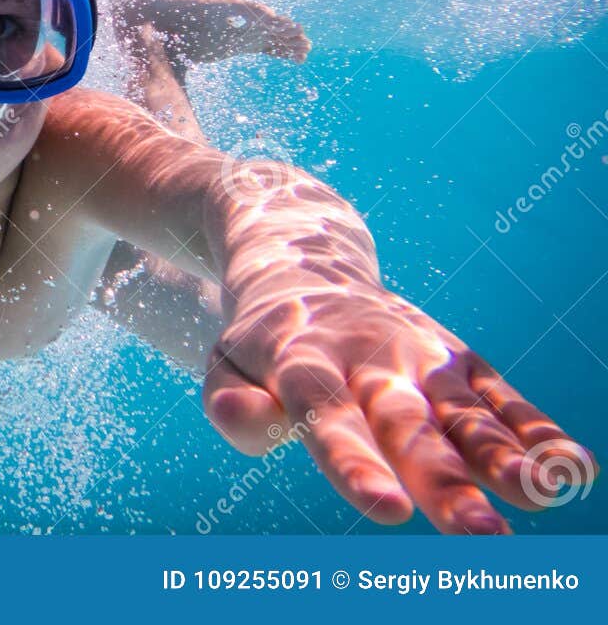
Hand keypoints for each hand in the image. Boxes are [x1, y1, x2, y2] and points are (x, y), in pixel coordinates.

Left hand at [202, 280, 595, 532]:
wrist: (306, 262)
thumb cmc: (265, 342)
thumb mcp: (226, 363)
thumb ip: (232, 403)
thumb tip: (245, 422)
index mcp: (304, 361)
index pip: (329, 416)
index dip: (357, 464)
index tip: (390, 513)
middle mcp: (370, 358)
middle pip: (408, 425)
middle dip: (445, 481)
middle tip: (480, 536)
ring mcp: (421, 357)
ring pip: (464, 413)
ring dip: (504, 457)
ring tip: (540, 496)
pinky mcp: (459, 360)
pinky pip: (502, 397)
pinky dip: (537, 431)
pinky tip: (573, 469)